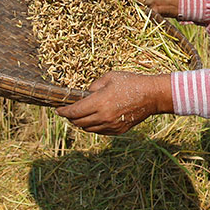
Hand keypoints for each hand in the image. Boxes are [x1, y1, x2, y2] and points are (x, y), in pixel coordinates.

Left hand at [56, 72, 173, 135]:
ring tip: (81, 115)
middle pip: (78, 122)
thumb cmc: (131, 82)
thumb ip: (93, 86)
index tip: (58, 110)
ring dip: (81, 123)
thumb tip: (86, 94)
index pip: (74, 111)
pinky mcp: (118, 130)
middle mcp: (103, 117)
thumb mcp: (110, 77)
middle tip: (68, 112)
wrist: (151, 96)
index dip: (63, 111)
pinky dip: (93, 126)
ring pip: (88, 129)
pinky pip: (99, 131)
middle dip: (70, 117)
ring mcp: (111, 125)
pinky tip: (94, 118)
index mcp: (99, 102)